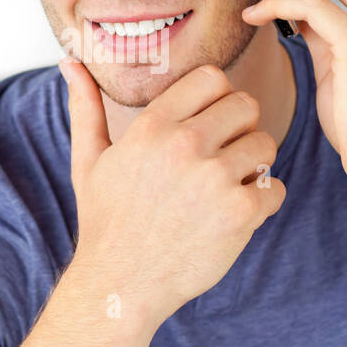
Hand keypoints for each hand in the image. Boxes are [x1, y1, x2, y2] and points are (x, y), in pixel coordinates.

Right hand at [58, 59, 285, 324]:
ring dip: (254, 165)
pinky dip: (264, 202)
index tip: (208, 124)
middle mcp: (185, 144)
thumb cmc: (106, 221)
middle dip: (240, 128)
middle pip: (246, 105)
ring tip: (228, 187)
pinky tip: (235, 215)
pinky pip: (277, 188)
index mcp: (153, 125)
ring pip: (266, 143)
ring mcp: (216, 178)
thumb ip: (86, 107)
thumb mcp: (89, 160)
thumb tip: (69, 61)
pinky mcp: (241, 212)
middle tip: (223, 156)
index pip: (212, 78)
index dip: (216, 99)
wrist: (120, 284)